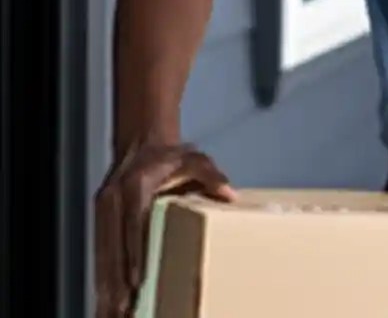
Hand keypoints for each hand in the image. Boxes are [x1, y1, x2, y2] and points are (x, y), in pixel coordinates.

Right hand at [94, 142, 236, 317]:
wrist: (143, 143)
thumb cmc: (171, 156)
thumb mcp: (195, 159)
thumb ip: (210, 175)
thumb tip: (228, 192)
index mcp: (135, 186)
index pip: (134, 226)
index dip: (134, 255)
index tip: (136, 281)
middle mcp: (113, 200)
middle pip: (113, 248)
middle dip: (116, 282)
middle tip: (123, 310)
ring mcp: (104, 212)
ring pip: (103, 255)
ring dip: (105, 286)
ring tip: (111, 313)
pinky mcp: (102, 221)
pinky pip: (101, 254)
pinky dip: (103, 277)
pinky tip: (106, 299)